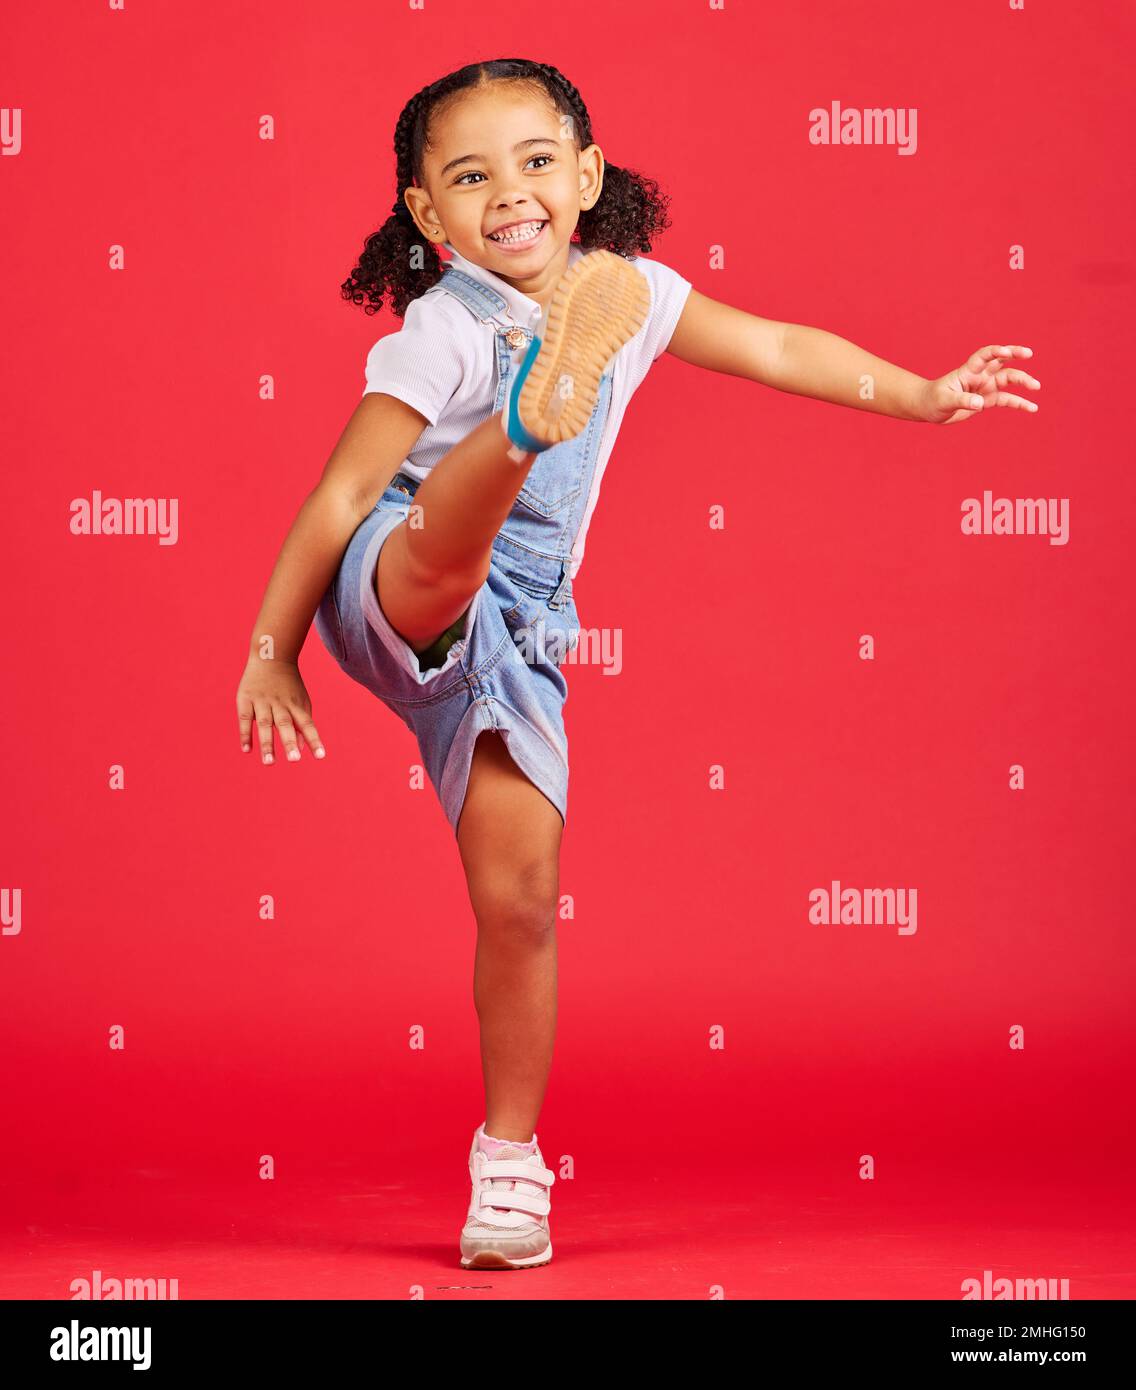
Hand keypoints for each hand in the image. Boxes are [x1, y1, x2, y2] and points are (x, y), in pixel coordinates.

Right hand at [236, 653, 325, 764]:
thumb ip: (301, 724)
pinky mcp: (245, 699)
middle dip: (290, 742)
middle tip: (294, 760)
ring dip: (267, 743)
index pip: (308, 724)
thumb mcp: (300, 700)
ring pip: (265, 724)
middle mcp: (280, 703)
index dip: (314, 740)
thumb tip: (300, 748)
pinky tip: (247, 750)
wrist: (271, 655)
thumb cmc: (289, 685)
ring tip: (269, 762)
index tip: (321, 756)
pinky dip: (245, 734)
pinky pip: (245, 719)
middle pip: (286, 724)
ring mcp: (262, 701)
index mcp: (296, 704)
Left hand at [919, 344, 1040, 423]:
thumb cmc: (933, 400)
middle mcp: (979, 376)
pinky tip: (1033, 408)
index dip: (996, 351)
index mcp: (968, 371)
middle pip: (1001, 361)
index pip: (984, 356)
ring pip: (1008, 380)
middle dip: (1015, 354)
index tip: (1006, 352)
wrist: (929, 408)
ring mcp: (985, 387)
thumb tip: (980, 403)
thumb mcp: (944, 401)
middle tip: (1029, 354)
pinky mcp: (987, 400)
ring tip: (1036, 386)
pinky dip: (1019, 403)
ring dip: (1022, 381)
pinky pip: (1007, 400)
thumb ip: (962, 401)